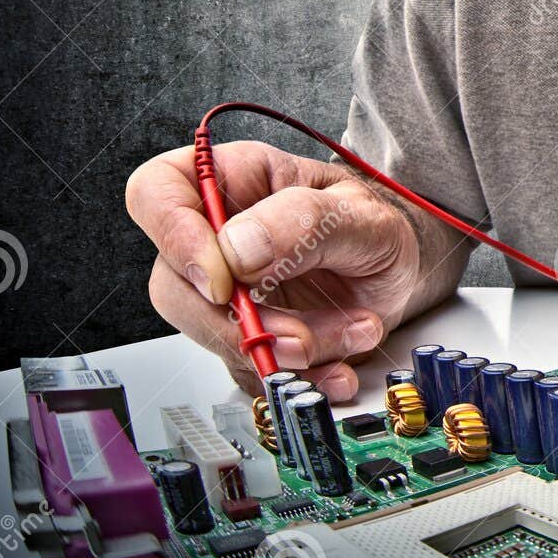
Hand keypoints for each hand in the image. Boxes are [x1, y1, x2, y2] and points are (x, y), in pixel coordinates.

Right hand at [126, 140, 422, 399]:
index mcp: (233, 180)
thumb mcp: (360, 214)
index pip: (156, 194)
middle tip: (300, 335)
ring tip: (352, 331)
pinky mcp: (246, 337)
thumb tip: (236, 250)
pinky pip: (250, 370)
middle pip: (173, 284)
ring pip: (213, 335)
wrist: (401, 270)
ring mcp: (228, 292)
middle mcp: (217, 235)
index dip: (173, 238)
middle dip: (238, 323)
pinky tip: (339, 366)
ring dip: (283, 351)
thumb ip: (303, 221)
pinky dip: (300, 378)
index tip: (223, 282)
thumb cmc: (373, 226)